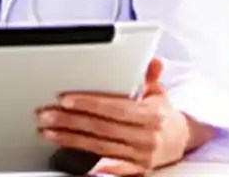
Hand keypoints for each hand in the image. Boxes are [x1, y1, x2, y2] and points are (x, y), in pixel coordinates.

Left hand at [36, 58, 212, 174]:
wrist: (182, 140)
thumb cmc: (163, 114)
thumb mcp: (159, 91)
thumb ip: (150, 76)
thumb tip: (153, 61)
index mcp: (150, 114)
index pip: (113, 107)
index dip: (87, 103)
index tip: (64, 99)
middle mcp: (145, 136)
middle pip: (100, 127)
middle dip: (70, 121)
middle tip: (46, 115)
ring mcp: (140, 154)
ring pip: (99, 146)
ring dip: (70, 139)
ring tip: (48, 132)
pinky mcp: (136, 169)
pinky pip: (112, 167)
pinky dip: (93, 165)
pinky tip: (73, 160)